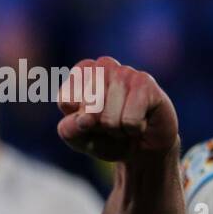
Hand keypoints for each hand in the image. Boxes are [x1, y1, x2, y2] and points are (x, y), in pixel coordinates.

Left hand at [56, 56, 177, 162]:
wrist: (143, 147)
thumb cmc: (105, 137)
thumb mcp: (79, 138)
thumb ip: (69, 129)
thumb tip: (84, 119)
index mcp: (80, 73)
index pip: (66, 100)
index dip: (76, 120)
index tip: (87, 121)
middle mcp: (102, 66)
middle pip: (89, 106)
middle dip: (97, 125)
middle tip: (108, 124)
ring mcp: (126, 71)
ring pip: (109, 115)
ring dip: (116, 129)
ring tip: (124, 123)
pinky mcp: (146, 83)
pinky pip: (129, 119)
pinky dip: (132, 129)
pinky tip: (140, 122)